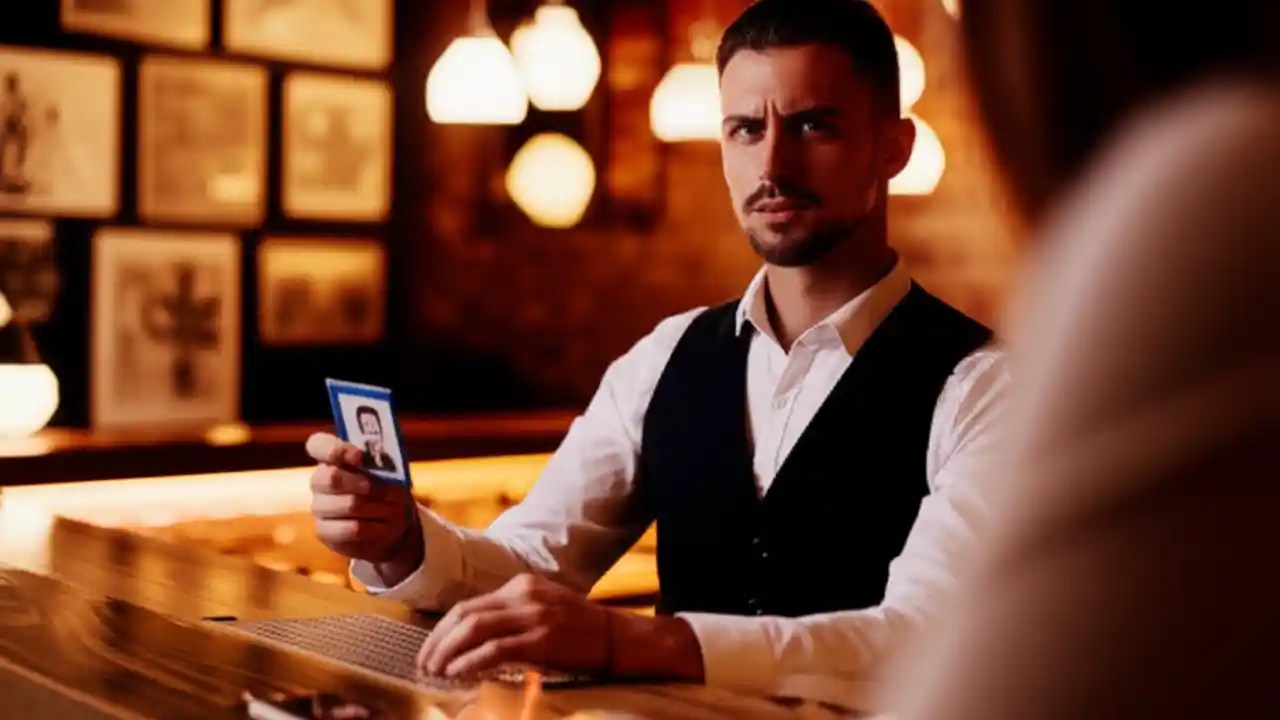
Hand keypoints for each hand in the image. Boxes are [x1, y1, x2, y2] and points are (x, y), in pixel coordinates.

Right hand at [306, 432, 421, 583]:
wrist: (388, 521)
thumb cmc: (387, 487)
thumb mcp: (391, 472)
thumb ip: (384, 465)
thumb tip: (385, 469)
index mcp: (332, 456)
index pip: (318, 445)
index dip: (336, 449)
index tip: (360, 456)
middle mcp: (320, 480)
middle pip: (330, 478)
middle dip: (361, 483)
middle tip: (382, 489)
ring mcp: (319, 506)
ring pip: (348, 505)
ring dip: (377, 507)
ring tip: (394, 509)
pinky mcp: (325, 531)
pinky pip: (351, 529)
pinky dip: (375, 527)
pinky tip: (385, 526)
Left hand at [417, 574, 704, 681]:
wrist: (619, 638)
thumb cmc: (579, 630)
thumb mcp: (542, 609)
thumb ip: (511, 615)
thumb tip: (471, 638)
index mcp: (521, 586)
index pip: (469, 605)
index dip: (442, 629)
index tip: (429, 650)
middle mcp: (524, 595)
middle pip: (464, 614)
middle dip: (437, 641)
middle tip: (424, 664)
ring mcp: (533, 616)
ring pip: (474, 628)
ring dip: (447, 651)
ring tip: (434, 671)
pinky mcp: (542, 639)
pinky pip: (495, 649)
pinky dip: (470, 661)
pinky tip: (457, 674)